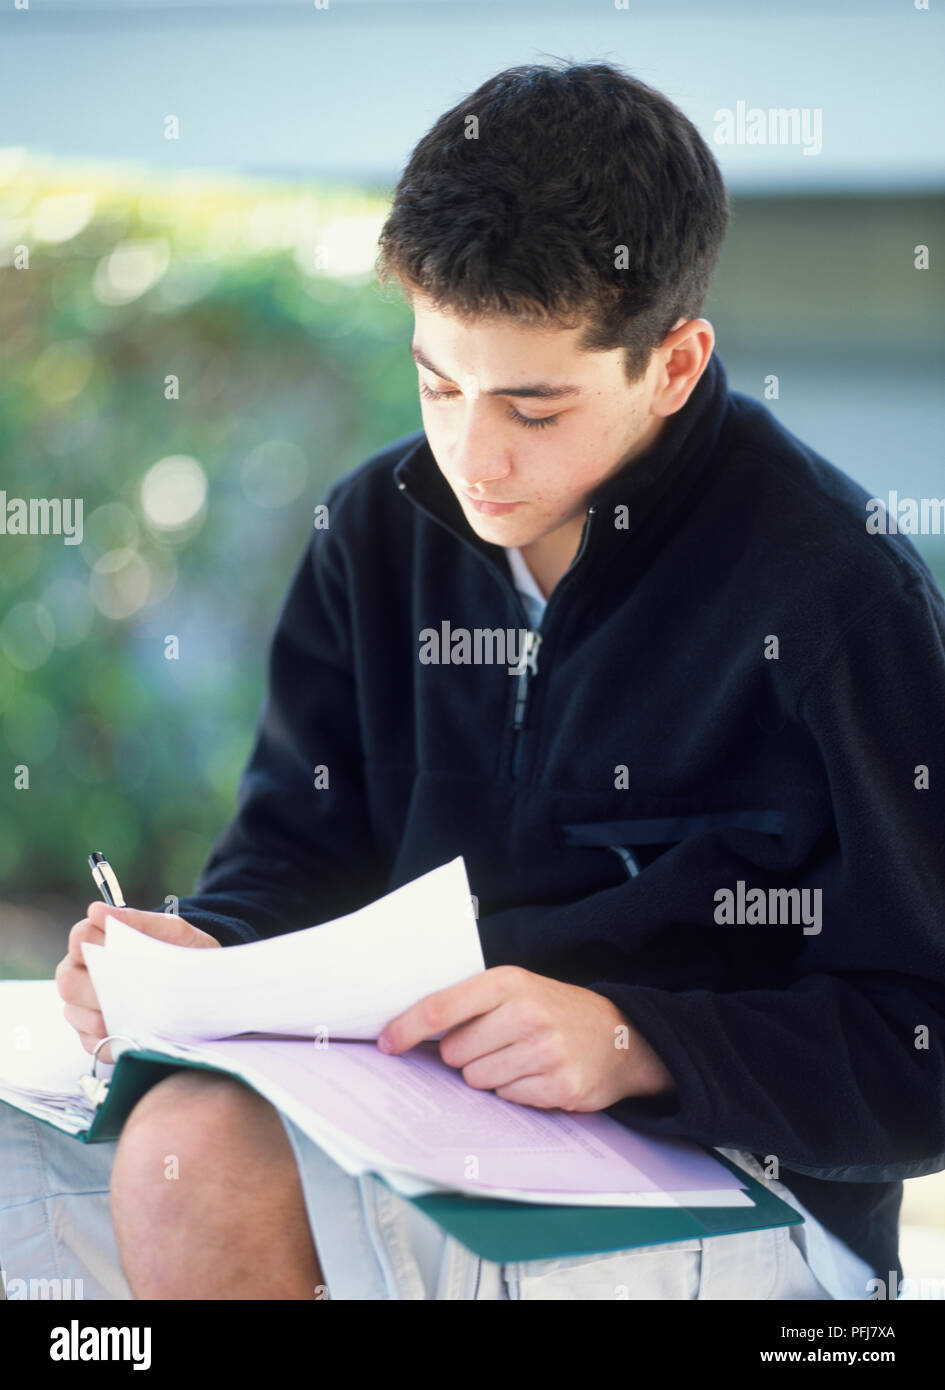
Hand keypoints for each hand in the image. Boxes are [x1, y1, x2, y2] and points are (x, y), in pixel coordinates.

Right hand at [55, 903, 220, 1061]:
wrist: (205, 984)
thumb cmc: (184, 952)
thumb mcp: (172, 932)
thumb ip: (138, 921)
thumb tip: (96, 910)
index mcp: (99, 943)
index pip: (79, 938)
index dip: (89, 941)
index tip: (109, 945)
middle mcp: (86, 974)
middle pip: (68, 979)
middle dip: (91, 984)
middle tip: (121, 986)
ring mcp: (87, 1008)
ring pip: (73, 1012)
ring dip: (99, 1013)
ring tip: (128, 1012)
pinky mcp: (97, 1038)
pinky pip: (92, 1044)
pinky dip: (110, 1041)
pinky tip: (131, 1034)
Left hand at [377, 965, 676, 1111]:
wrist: (621, 1037)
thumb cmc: (555, 1010)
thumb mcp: (517, 990)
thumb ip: (470, 1004)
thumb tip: (409, 1031)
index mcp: (509, 982)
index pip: (442, 1007)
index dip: (407, 1028)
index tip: (386, 1043)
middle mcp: (527, 1013)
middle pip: (455, 1053)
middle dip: (464, 1055)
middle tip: (494, 1044)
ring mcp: (546, 1051)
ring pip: (478, 1080)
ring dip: (489, 1075)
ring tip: (519, 1058)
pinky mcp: (560, 1086)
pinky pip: (508, 1099)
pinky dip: (516, 1091)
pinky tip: (538, 1075)